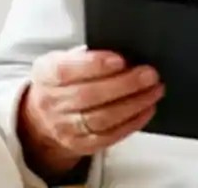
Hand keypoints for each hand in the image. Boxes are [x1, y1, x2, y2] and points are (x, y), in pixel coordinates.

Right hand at [18, 46, 164, 174]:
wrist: (43, 117)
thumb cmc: (63, 81)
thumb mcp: (65, 60)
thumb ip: (88, 56)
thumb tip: (126, 54)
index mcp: (47, 74)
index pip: (66, 70)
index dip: (94, 65)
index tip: (120, 60)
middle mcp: (52, 102)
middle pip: (89, 96)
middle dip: (124, 84)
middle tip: (149, 74)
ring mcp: (65, 127)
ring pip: (101, 118)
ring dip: (133, 104)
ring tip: (154, 90)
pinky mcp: (80, 144)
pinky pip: (109, 136)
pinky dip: (132, 122)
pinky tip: (147, 109)